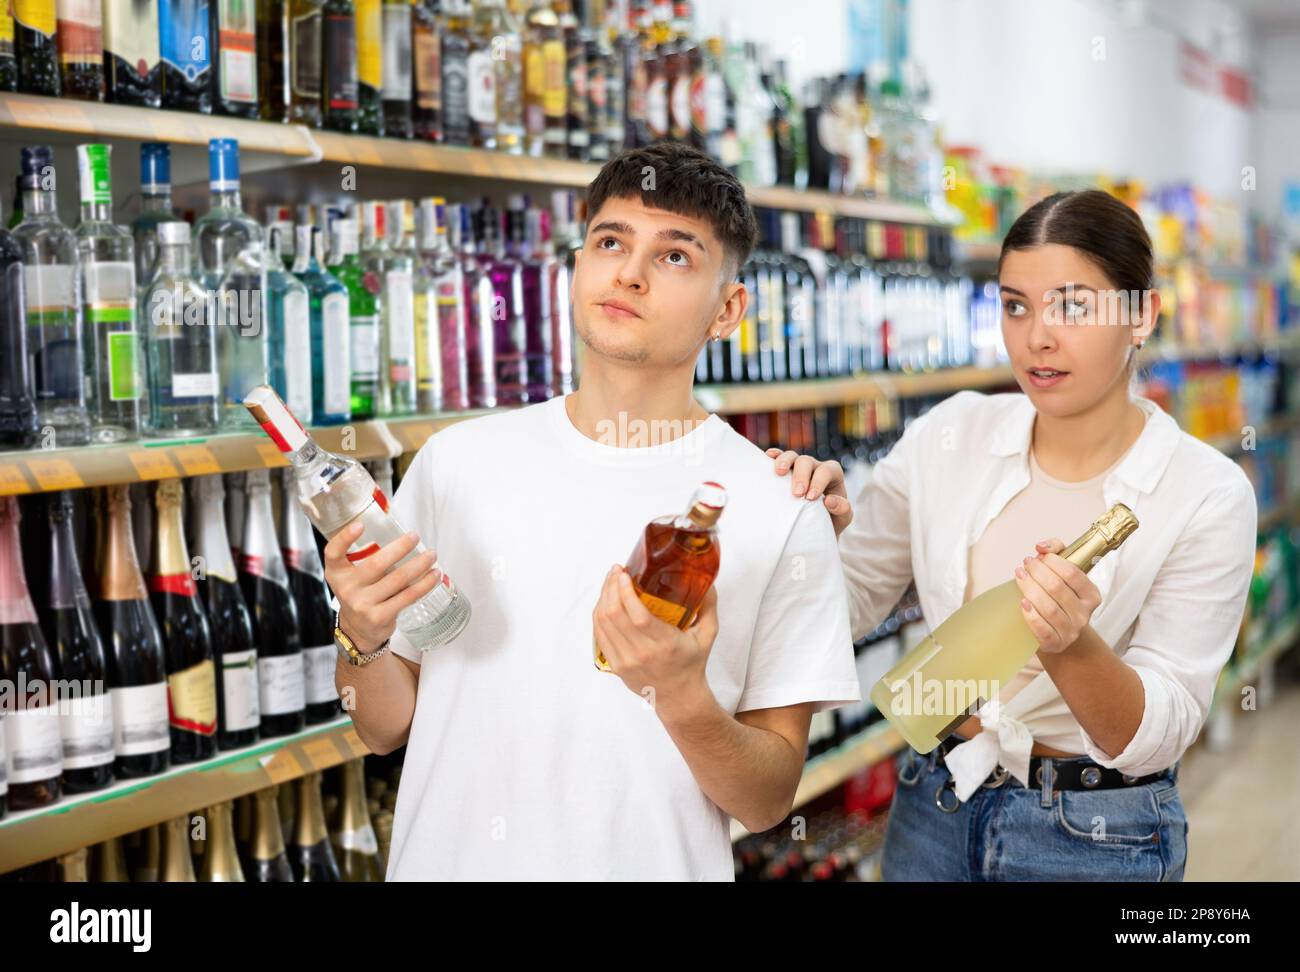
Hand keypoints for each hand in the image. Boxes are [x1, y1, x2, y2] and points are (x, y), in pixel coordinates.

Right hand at [323, 522, 443, 652]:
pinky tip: (434, 575)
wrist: (358, 631)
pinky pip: (407, 596)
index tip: (360, 524)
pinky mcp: (380, 616)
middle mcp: (347, 588)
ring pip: (398, 579)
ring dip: (419, 564)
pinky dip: (424, 584)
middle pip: (376, 563)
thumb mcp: (351, 577)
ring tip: (431, 555)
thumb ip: (364, 558)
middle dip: (401, 547)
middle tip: (415, 536)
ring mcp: (363, 604)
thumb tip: (400, 535)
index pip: (333, 552)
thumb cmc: (360, 594)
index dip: (345, 538)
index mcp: (337, 573)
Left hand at [592, 566, 717, 711]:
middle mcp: (642, 653)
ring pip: (602, 622)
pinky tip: (605, 601)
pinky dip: (598, 614)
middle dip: (611, 587)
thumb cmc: (692, 663)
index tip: (625, 574)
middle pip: (615, 614)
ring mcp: (625, 661)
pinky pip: (599, 634)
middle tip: (616, 571)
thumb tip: (708, 581)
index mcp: (665, 644)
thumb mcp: (707, 634)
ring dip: (603, 597)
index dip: (625, 592)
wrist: (679, 697)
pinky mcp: (615, 665)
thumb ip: (709, 606)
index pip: (638, 616)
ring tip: (610, 581)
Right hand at [765, 448, 853, 536]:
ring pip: (792, 456)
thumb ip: (843, 509)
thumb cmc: (830, 520)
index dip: (819, 481)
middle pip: (807, 461)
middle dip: (801, 476)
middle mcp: (815, 467)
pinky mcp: (785, 470)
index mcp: (832, 474)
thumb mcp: (842, 518)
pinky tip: (767, 456)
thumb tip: (829, 500)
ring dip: (785, 461)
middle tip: (796, 493)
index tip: (810, 498)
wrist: (815, 527)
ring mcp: (799, 467)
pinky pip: (779, 457)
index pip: (826, 471)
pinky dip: (774, 455)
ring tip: (779, 472)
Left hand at [1014, 538, 1100, 654]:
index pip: (1072, 573)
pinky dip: (1031, 616)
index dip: (1052, 562)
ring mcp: (1071, 631)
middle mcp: (1084, 614)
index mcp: (1091, 595)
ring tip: (1020, 577)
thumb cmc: (1058, 598)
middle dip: (1037, 572)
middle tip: (1025, 565)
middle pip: (1057, 588)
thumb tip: (1042, 546)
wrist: (1055, 630)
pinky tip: (1022, 603)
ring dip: (1030, 589)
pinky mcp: (1055, 643)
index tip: (1037, 556)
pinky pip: (1043, 630)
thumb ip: (1056, 551)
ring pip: (1049, 608)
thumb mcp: (1062, 573)